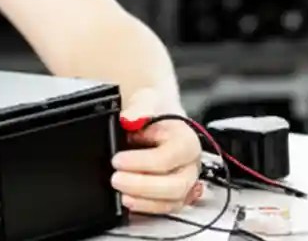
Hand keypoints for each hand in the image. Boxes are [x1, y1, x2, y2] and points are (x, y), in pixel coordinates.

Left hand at [111, 89, 202, 214]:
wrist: (156, 114)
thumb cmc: (153, 110)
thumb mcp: (146, 99)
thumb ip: (139, 107)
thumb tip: (129, 118)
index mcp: (187, 140)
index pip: (168, 158)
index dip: (141, 162)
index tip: (117, 160)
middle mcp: (191, 164)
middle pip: (174, 185)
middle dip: (142, 185)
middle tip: (116, 178)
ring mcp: (186, 182)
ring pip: (171, 201)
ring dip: (143, 200)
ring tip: (120, 192)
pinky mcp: (176, 195)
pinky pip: (165, 209)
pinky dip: (146, 207)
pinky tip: (128, 200)